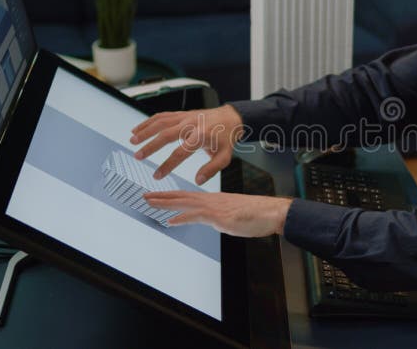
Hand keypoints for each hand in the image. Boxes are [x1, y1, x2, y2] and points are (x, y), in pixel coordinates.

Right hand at [130, 105, 243, 184]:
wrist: (230, 118)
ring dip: (145, 131)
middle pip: (166, 135)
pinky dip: (148, 122)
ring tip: (132, 141)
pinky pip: (162, 116)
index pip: (181, 153)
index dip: (167, 165)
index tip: (156, 175)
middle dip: (150, 146)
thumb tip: (198, 181)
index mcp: (201, 136)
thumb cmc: (225, 139)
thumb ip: (211, 169)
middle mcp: (191, 124)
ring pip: (161, 122)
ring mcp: (184, 117)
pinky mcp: (181, 113)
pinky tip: (137, 129)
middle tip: (138, 157)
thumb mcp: (224, 157)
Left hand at [144, 191, 292, 236]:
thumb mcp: (234, 215)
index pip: (188, 196)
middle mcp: (212, 200)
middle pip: (182, 196)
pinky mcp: (219, 216)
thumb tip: (216, 220)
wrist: (271, 212)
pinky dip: (182, 217)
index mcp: (215, 200)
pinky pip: (196, 215)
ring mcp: (215, 207)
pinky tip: (171, 220)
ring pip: (185, 202)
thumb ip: (221, 217)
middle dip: (162, 196)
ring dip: (166, 202)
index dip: (172, 196)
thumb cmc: (257, 214)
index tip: (158, 196)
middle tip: (145, 196)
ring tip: (150, 202)